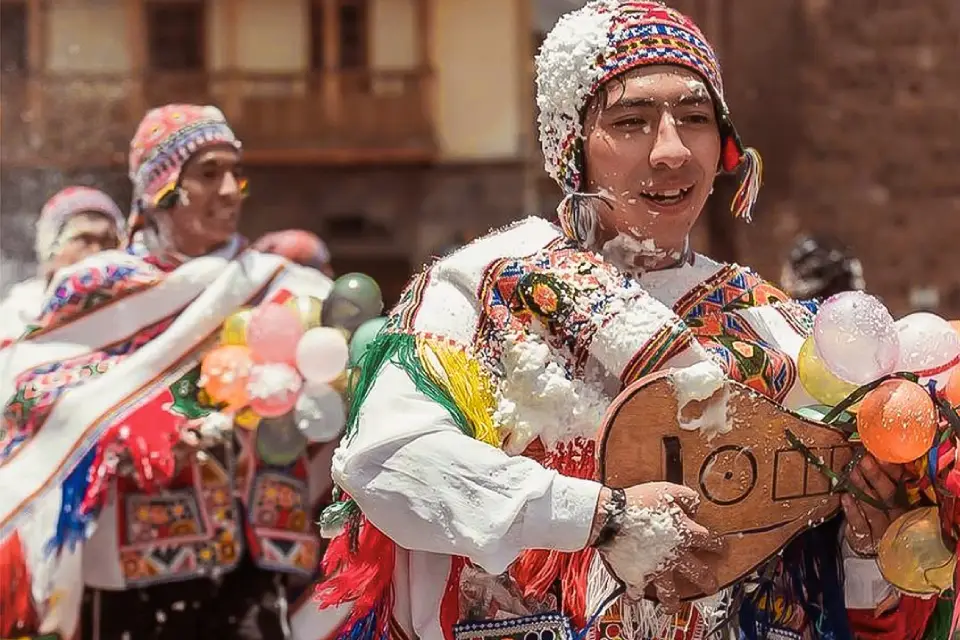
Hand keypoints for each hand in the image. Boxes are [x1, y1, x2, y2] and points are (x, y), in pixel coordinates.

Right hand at [593, 482, 723, 611]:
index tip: (721, 548)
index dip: (717, 544)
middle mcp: (675, 555)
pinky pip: (636, 591)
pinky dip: (633, 596)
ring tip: (673, 606)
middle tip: (711, 586)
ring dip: (672, 601)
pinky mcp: (637, 575)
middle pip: (698, 572)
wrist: (611, 516)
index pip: (709, 541)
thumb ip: (686, 497)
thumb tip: (695, 506)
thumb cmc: (638, 502)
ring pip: (669, 591)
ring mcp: (657, 568)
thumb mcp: (668, 490)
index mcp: (685, 533)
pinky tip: (633, 600)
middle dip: (707, 581)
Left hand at [840, 454, 904, 555]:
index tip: (880, 454)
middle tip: (864, 460)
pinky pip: (860, 524)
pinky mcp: (868, 540)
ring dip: (861, 489)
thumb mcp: (889, 496)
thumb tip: (871, 452)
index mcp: (907, 503)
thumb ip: (886, 478)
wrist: (875, 546)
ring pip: (873, 508)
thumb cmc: (881, 513)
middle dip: (876, 476)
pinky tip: (845, 497)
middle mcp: (898, 517)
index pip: (903, 484)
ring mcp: (884, 529)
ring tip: (852, 473)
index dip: (893, 469)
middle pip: (889, 495)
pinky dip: (852, 510)